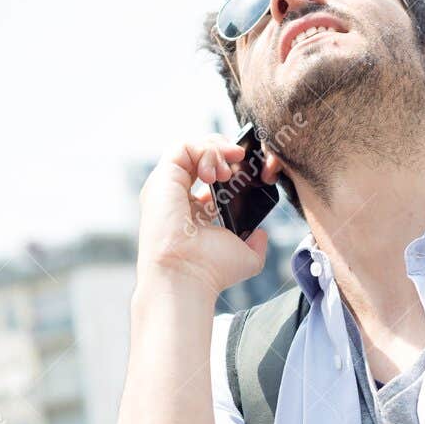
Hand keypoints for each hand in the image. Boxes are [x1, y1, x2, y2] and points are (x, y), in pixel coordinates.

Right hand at [137, 133, 279, 296]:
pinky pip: (182, 147)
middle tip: (239, 162)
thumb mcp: (245, 257)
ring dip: (215, 150)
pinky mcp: (162, 179)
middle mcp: (177, 196)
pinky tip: (216, 171)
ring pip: (190, 147)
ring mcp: (167, 186)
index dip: (228, 166)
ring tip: (228, 170)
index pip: (208, 176)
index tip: (246, 173)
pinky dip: (204, 151)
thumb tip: (262, 234)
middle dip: (223, 152)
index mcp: (192, 210)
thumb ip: (256, 244)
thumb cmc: (211, 271)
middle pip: (199, 156)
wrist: (187, 275)